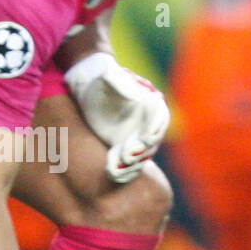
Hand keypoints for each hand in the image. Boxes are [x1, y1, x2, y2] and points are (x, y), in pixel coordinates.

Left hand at [64, 52, 168, 182]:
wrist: (92, 91)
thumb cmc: (102, 79)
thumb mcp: (108, 75)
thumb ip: (116, 77)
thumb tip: (120, 77)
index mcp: (151, 105)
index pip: (158, 119)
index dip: (154, 130)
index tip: (146, 137)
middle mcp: (148, 125)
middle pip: (150, 143)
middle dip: (140, 151)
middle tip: (127, 155)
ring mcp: (137, 140)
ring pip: (140, 158)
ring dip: (129, 166)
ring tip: (115, 169)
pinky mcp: (125, 150)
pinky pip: (128, 166)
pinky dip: (122, 172)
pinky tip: (111, 173)